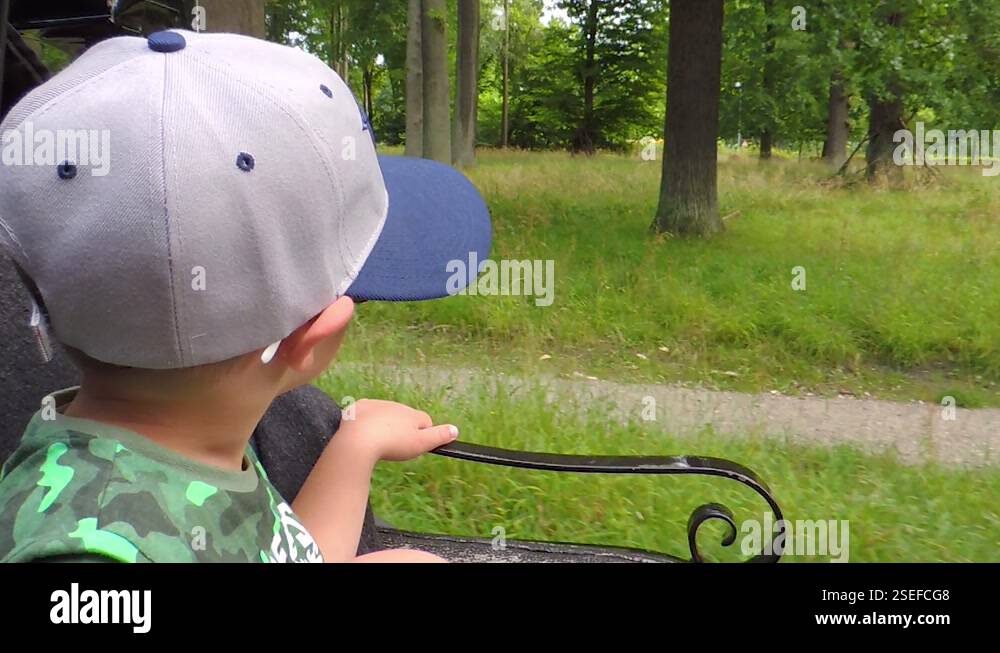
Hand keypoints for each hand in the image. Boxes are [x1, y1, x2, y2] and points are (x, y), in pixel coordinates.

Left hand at [336, 399, 458, 462]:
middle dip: (402, 430)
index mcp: (411, 414)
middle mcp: (395, 405)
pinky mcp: (357, 408)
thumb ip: (438, 436)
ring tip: (377, 444)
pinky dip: (365, 423)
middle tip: (395, 448)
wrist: (358, 440)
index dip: (423, 434)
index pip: (425, 421)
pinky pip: (365, 415)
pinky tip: (362, 435)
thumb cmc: (392, 444)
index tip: (415, 446)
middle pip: (404, 418)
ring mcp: (375, 405)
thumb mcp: (420, 444)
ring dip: (384, 426)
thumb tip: (455, 429)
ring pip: (384, 415)